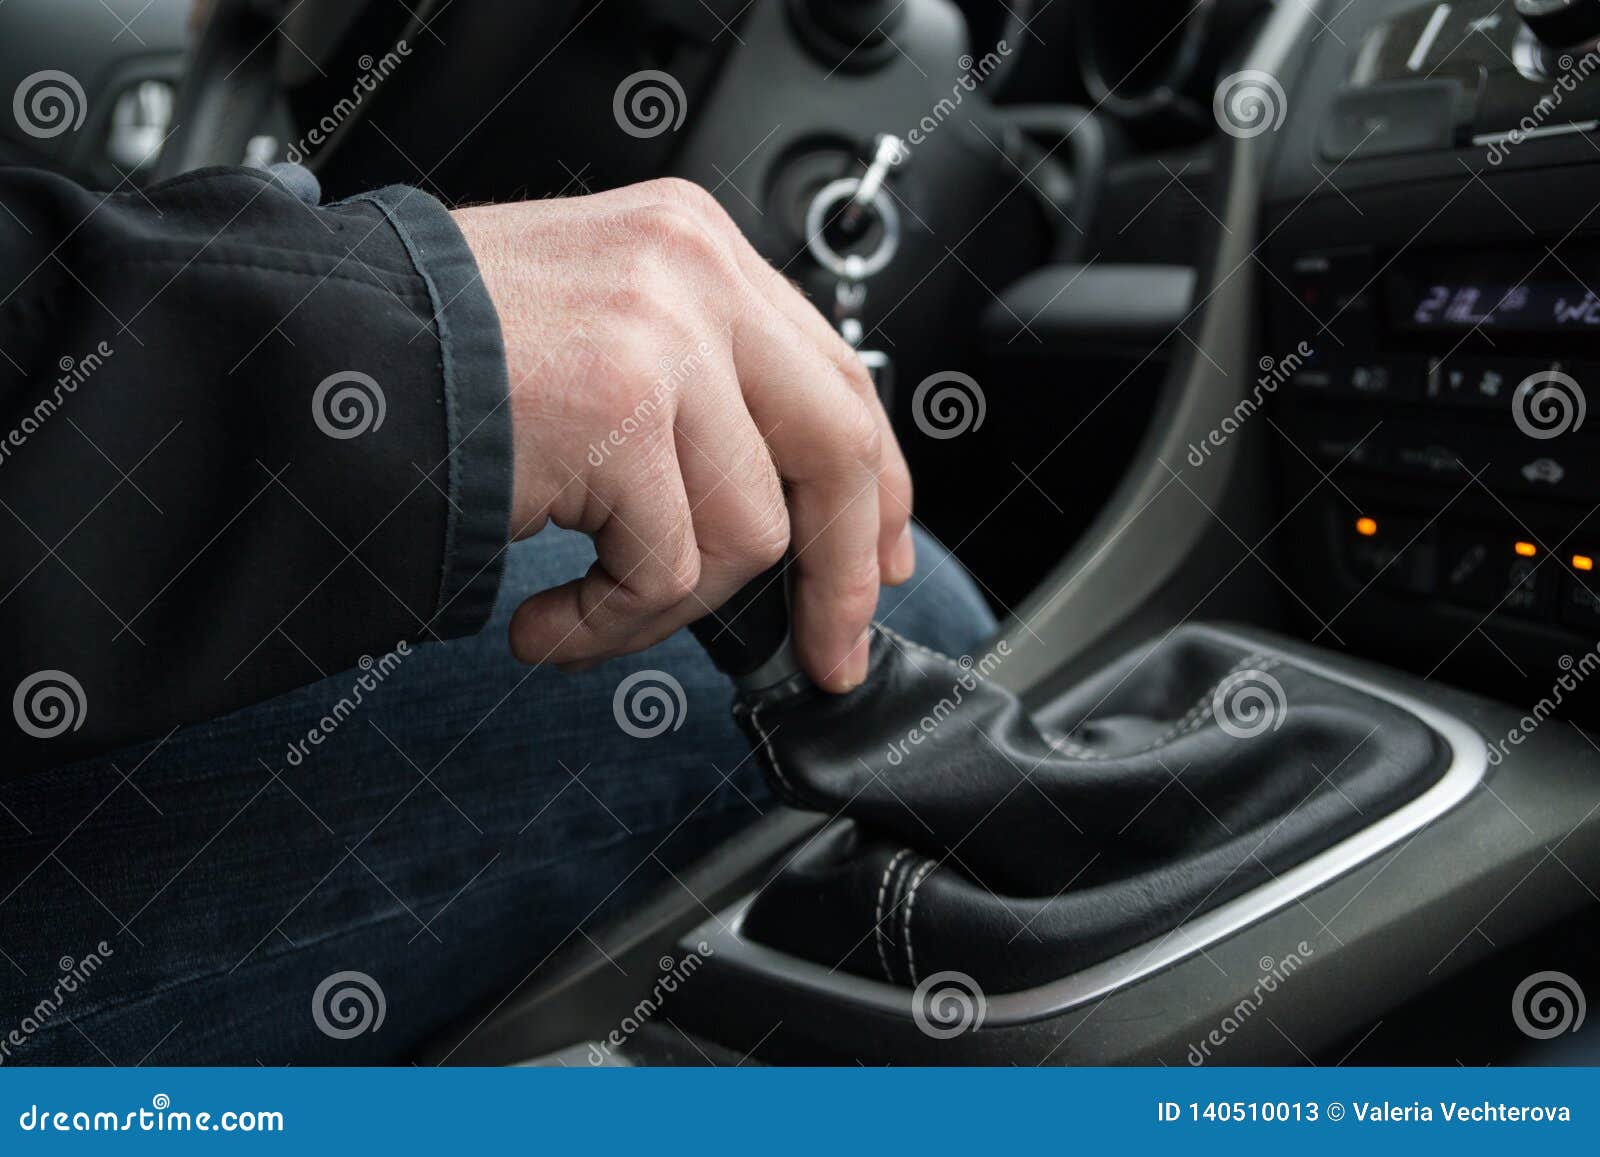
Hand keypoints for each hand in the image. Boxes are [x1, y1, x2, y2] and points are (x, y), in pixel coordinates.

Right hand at [452, 179, 914, 691]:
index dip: (871, 487)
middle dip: (839, 573)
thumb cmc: (426, 357)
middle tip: (829, 652)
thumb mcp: (591, 335)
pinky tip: (544, 621)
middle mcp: (691, 273)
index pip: (834, 376)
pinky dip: (606, 625)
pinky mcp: (618, 413)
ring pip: (744, 533)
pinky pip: (665, 573)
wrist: (305, 354)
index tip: (875, 563)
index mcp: (694, 247)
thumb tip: (775, 501)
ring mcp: (660, 337)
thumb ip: (691, 388)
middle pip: (835, 446)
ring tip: (582, 611)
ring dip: (663, 605)